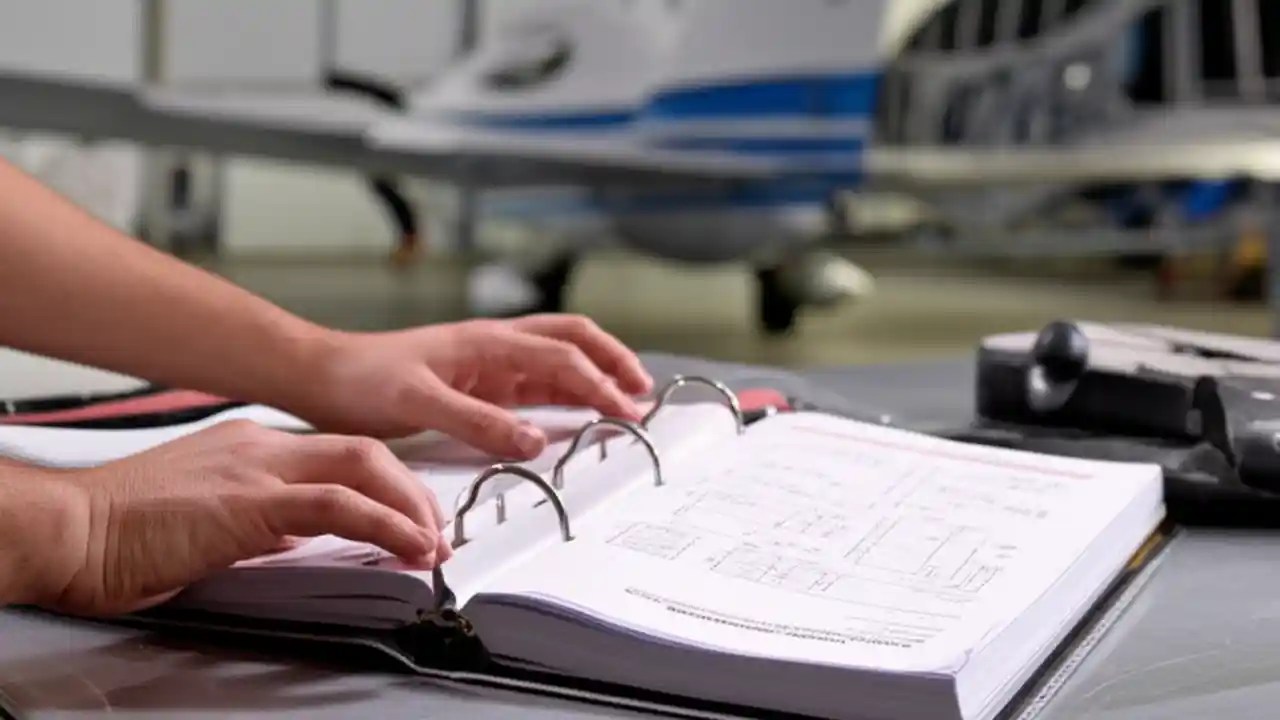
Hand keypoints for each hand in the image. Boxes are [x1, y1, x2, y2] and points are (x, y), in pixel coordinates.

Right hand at [0, 420, 447, 616]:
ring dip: (409, 506)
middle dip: (410, 489)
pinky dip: (384, 524)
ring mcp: (256, 468)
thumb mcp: (203, 521)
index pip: (335, 453)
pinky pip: (337, 505)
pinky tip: (408, 545)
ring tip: (433, 542)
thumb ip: (254, 521)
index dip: (383, 482)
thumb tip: (292, 539)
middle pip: (362, 450)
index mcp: (246, 447)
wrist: (66, 529)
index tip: (406, 513)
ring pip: (362, 466)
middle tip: (434, 527)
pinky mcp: (251, 502)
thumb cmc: (116, 533)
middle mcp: (257, 447)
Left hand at [287, 314, 653, 458]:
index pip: (562, 355)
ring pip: (558, 358)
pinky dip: (564, 393)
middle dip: (613, 361)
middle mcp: (494, 346)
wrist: (320, 375)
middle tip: (643, 394)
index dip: (601, 381)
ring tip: (625, 399)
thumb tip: (537, 441)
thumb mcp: (419, 403)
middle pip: (573, 340)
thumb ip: (480, 422)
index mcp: (487, 342)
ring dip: (594, 374)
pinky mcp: (477, 383)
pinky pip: (533, 384)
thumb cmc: (361, 380)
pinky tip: (575, 413)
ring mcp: (487, 363)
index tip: (629, 410)